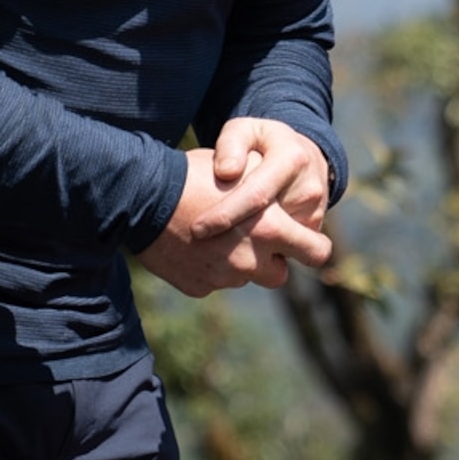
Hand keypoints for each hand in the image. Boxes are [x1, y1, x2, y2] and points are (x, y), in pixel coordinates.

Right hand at [139, 142, 333, 297]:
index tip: (307, 242)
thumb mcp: (241, 171)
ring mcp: (223, 278)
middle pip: (280, 274)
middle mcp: (251, 261)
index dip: (314, 247)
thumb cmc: (194, 175)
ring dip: (239, 264)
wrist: (141, 198)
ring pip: (245, 278)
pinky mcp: (199, 288)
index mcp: (270, 229)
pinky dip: (209, 269)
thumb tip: (290, 198)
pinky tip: (193, 246)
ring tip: (219, 237)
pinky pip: (213, 282)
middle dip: (274, 260)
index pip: (317, 252)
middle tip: (257, 239)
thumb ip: (270, 190)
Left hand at [187, 119, 334, 239]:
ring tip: (220, 240)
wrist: (303, 156)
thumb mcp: (243, 131)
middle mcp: (308, 189)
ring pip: (276, 243)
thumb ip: (231, 145)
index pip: (256, 195)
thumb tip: (226, 173)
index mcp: (290, 159)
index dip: (225, 214)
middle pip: (267, 226)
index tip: (198, 229)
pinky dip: (261, 250)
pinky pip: (285, 248)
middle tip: (204, 246)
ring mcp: (314, 212)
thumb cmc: (263, 143)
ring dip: (247, 247)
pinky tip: (241, 242)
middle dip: (235, 242)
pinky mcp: (314, 230)